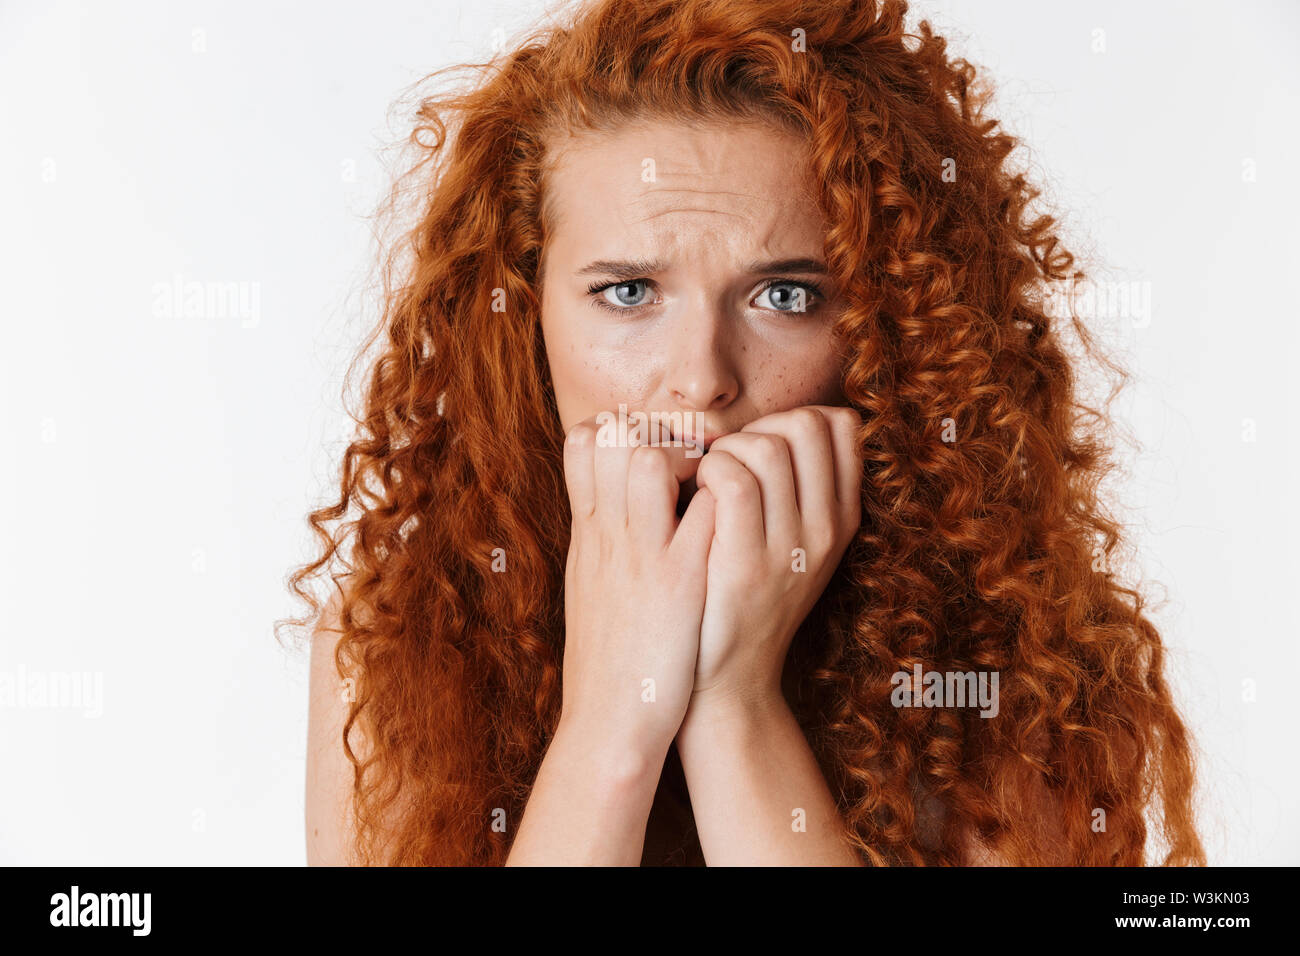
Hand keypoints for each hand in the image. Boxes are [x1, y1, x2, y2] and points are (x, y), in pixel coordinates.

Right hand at [557, 415, 716, 760]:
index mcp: (588, 533)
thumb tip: (622, 496)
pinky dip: (726, 496)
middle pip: (612, 435)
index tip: (659, 442)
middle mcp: (607, 533)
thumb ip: (606, 535)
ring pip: (649, 458)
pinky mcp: (678, 583)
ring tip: (715, 478)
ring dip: (688, 454)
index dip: (624, 425)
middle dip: (657, 427)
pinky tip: (743, 510)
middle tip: (695, 450)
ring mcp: (641, 555)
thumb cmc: (608, 657)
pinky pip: (705, 512)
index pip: (584, 439)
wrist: (607, 724)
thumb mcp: (591, 584)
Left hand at [690, 405, 861, 707]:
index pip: (843, 426)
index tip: (759, 448)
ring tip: (705, 482)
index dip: (792, 419)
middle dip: (757, 428)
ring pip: (767, 447)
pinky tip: (692, 496)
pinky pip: (731, 479)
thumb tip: (777, 424)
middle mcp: (827, 529)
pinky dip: (704, 471)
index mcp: (842, 517)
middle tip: (727, 464)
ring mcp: (792, 547)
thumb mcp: (791, 545)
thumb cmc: (741, 597)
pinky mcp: (747, 563)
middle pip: (806, 424)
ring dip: (724, 451)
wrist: (725, 680)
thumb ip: (796, 488)